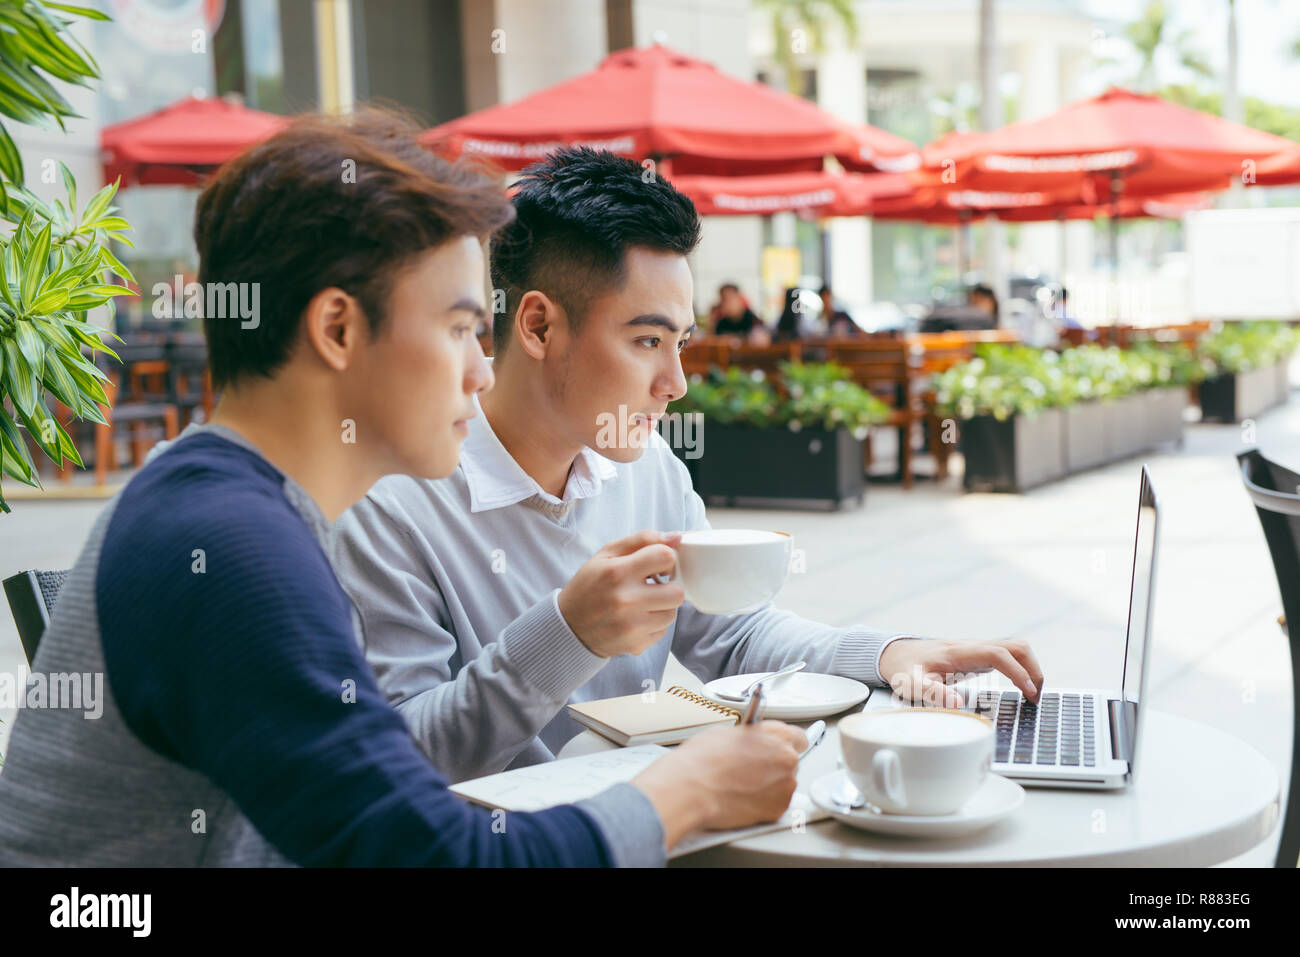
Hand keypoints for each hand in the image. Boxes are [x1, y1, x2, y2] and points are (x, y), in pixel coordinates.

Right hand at [557, 530, 683, 657]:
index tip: (657, 565)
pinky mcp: (635, 644)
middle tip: (653, 587)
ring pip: (672, 614)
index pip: (665, 557)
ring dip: (661, 607)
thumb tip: (677, 538)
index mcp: (618, 572)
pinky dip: (653, 624)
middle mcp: (626, 600)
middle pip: (676, 592)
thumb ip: (642, 540)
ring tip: (642, 604)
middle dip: (668, 587)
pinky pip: (662, 631)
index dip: (665, 559)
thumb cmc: (589, 586)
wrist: (568, 626)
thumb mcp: (607, 554)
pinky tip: (636, 619)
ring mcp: (631, 626)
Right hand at [631, 721, 805, 847]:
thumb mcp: (727, 733)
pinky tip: (742, 798)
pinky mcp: (776, 810)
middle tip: (750, 768)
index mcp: (777, 736)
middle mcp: (787, 761)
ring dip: (769, 784)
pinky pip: (775, 803)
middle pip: (790, 762)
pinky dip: (763, 802)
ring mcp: (784, 787)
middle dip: (773, 764)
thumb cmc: (702, 761)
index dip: (784, 743)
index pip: (798, 737)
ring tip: (742, 784)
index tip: (775, 748)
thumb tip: (753, 741)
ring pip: (783, 784)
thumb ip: (752, 737)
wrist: (691, 790)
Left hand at [877, 637, 1043, 706]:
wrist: (897, 653)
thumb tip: (957, 704)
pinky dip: (1022, 669)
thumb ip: (933, 693)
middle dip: (1033, 669)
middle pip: (1016, 646)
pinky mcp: (979, 655)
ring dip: (1031, 668)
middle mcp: (973, 646)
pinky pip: (1009, 656)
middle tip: (1036, 698)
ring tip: (1033, 696)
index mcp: (959, 652)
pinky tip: (1023, 688)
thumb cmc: (905, 668)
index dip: (1018, 672)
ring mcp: (978, 649)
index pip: (998, 654)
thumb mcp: (912, 683)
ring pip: (1015, 649)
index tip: (1029, 693)